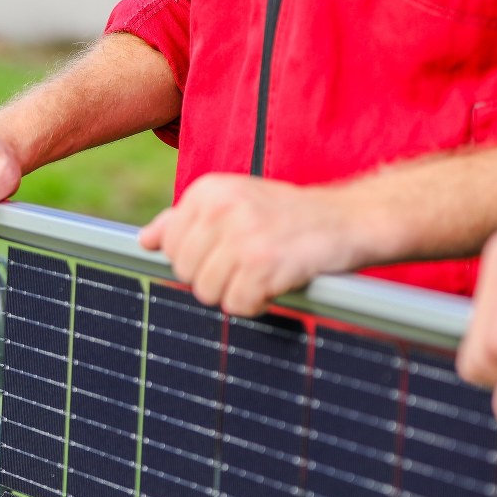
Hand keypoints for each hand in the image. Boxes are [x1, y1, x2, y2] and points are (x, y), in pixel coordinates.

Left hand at [138, 173, 363, 315]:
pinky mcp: (263, 264)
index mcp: (207, 190)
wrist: (351, 219)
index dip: (197, 260)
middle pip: (184, 272)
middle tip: (248, 263)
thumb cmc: (287, 216)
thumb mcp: (234, 204)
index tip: (228, 251)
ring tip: (262, 272)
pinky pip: (236, 305)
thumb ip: (187, 220)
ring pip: (206, 292)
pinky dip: (255, 305)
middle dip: (214, 278)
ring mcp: (241, 235)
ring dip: (235, 293)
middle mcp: (220, 208)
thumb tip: (145, 240)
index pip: (170, 246)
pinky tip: (274, 286)